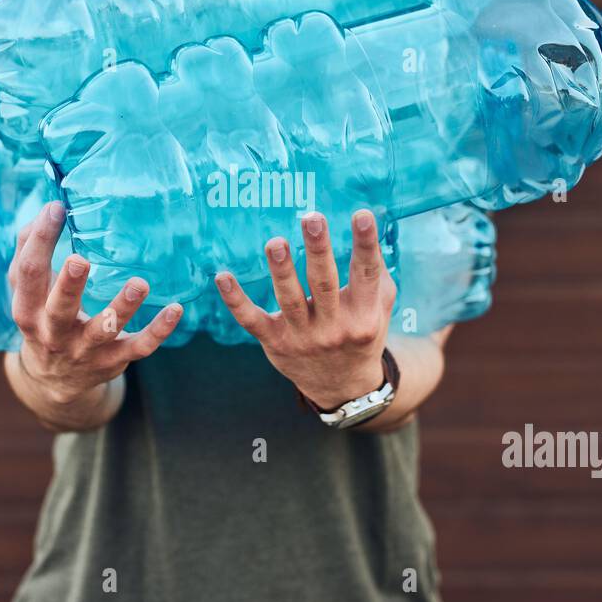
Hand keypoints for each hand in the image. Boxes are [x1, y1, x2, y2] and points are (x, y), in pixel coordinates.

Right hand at [8, 200, 182, 412]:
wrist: (55, 380)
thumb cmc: (42, 318)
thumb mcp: (27, 290)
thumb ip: (29, 250)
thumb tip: (47, 210)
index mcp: (29, 310)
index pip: (30, 274)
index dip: (40, 242)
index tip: (57, 209)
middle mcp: (54, 332)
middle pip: (59, 309)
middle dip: (69, 286)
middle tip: (79, 260)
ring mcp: (86, 349)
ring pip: (104, 330)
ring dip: (122, 307)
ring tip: (139, 284)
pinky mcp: (114, 360)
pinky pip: (139, 347)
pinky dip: (158, 331)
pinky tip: (175, 309)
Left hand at [214, 209, 396, 409]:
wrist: (343, 386)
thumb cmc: (361, 332)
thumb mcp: (379, 306)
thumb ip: (375, 271)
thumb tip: (369, 224)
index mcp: (364, 314)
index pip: (366, 274)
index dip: (365, 244)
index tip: (362, 215)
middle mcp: (334, 327)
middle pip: (324, 284)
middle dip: (318, 250)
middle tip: (312, 218)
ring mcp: (303, 337)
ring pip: (290, 300)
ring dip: (281, 271)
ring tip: (275, 243)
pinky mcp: (276, 342)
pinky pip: (252, 320)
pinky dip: (235, 300)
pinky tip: (223, 277)